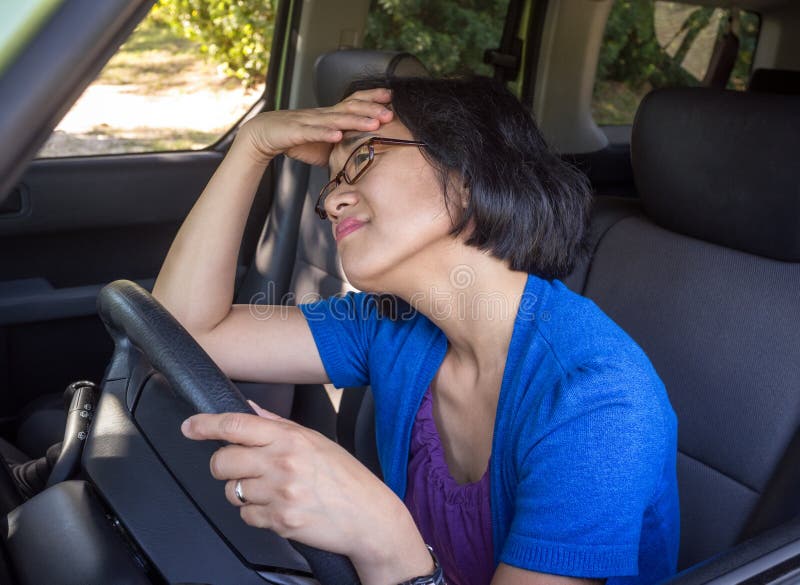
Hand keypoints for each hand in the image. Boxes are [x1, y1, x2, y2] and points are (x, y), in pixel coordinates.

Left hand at [180, 400, 409, 559]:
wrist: (368, 516)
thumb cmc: (345, 477)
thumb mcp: (315, 441)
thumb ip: (278, 425)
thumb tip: (249, 409)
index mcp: (290, 438)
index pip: (237, 425)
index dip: (206, 425)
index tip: (190, 427)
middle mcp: (282, 463)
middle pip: (223, 461)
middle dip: (224, 465)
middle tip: (240, 468)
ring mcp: (279, 493)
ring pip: (231, 491)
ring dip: (242, 492)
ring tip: (269, 490)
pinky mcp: (280, 521)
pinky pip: (246, 516)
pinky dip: (255, 514)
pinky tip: (277, 507)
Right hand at [235, 88, 392, 165]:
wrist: (265, 135)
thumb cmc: (297, 139)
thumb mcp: (325, 144)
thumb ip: (342, 147)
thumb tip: (364, 158)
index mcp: (330, 115)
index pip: (354, 102)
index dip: (372, 98)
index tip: (391, 97)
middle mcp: (323, 114)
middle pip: (350, 107)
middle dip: (371, 109)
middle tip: (390, 113)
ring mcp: (310, 121)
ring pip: (336, 119)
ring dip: (356, 121)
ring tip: (373, 123)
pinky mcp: (296, 132)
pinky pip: (312, 132)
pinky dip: (325, 133)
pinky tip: (338, 135)